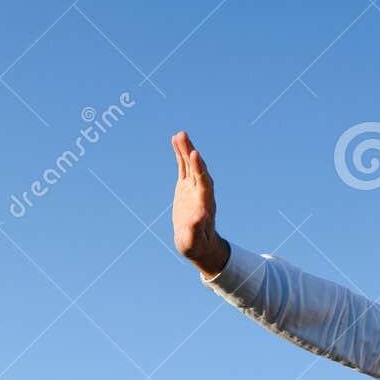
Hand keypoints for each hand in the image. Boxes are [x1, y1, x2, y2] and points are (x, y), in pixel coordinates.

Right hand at [171, 130, 229, 275]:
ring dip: (186, 149)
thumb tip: (200, 217)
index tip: (195, 155)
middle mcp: (202, 192)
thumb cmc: (195, 245)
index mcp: (205, 204)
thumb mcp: (194, 241)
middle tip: (184, 137)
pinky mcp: (186, 186)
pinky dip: (180, 155)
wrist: (197, 243)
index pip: (204, 183)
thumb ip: (197, 230)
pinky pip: (183, 167)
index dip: (199, 169)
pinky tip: (175, 141)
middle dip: (191, 153)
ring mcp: (194, 187)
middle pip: (197, 169)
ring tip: (179, 134)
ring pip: (190, 165)